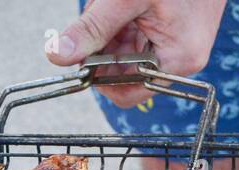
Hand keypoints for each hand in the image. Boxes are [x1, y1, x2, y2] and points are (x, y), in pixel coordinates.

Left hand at [46, 0, 227, 106]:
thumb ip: (92, 28)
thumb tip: (57, 55)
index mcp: (178, 59)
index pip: (126, 92)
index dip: (97, 77)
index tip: (79, 53)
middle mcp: (182, 60)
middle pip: (124, 73)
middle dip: (104, 47)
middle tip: (99, 14)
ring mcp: (179, 46)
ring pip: (127, 54)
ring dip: (111, 32)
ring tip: (113, 3)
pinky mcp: (175, 32)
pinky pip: (138, 38)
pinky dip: (122, 23)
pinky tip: (121, 3)